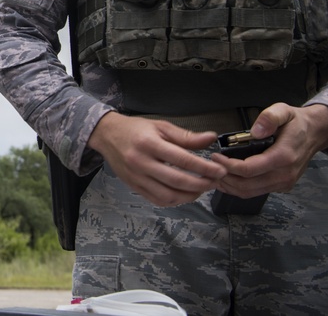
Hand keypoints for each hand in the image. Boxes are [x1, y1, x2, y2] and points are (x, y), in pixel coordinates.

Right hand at [88, 112, 225, 206]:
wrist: (107, 135)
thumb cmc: (135, 129)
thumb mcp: (160, 126)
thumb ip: (186, 136)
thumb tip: (210, 138)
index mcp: (148, 143)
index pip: (182, 159)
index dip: (204, 167)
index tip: (220, 170)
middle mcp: (140, 162)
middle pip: (177, 180)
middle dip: (201, 184)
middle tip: (215, 181)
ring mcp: (136, 177)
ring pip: (168, 195)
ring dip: (190, 195)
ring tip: (201, 188)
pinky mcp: (134, 187)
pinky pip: (157, 200)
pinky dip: (175, 200)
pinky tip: (184, 193)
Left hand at [211, 102, 327, 198]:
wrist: (314, 133)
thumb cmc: (296, 123)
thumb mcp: (283, 111)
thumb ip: (269, 118)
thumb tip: (256, 131)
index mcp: (284, 156)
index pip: (249, 169)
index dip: (228, 166)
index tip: (215, 157)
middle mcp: (284, 173)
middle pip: (246, 185)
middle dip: (224, 178)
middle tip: (210, 166)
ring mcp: (284, 182)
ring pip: (250, 192)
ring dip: (229, 186)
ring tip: (215, 173)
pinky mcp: (282, 185)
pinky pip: (256, 192)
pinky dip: (239, 188)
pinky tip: (228, 178)